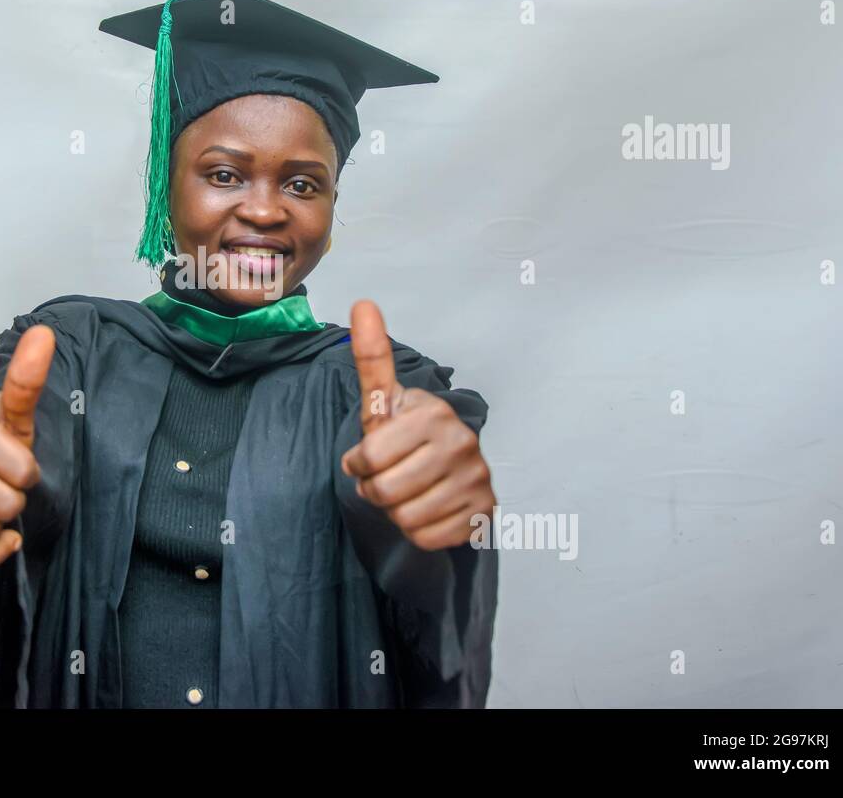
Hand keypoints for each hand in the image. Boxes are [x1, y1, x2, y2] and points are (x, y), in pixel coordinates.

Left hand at [340, 301, 494, 550]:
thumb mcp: (385, 401)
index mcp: (431, 413)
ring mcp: (477, 478)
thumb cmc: (406, 434)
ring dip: (398, 512)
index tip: (369, 457)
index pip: (365, 461)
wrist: (446, 469)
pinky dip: (420, 531)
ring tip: (410, 490)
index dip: (358, 466)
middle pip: (385, 493)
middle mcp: (461, 442)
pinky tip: (429, 508)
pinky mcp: (485, 512)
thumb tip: (363, 302)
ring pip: (406, 519)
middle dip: (377, 491)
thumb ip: (372, 357)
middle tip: (389, 477)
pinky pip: (428, 539)